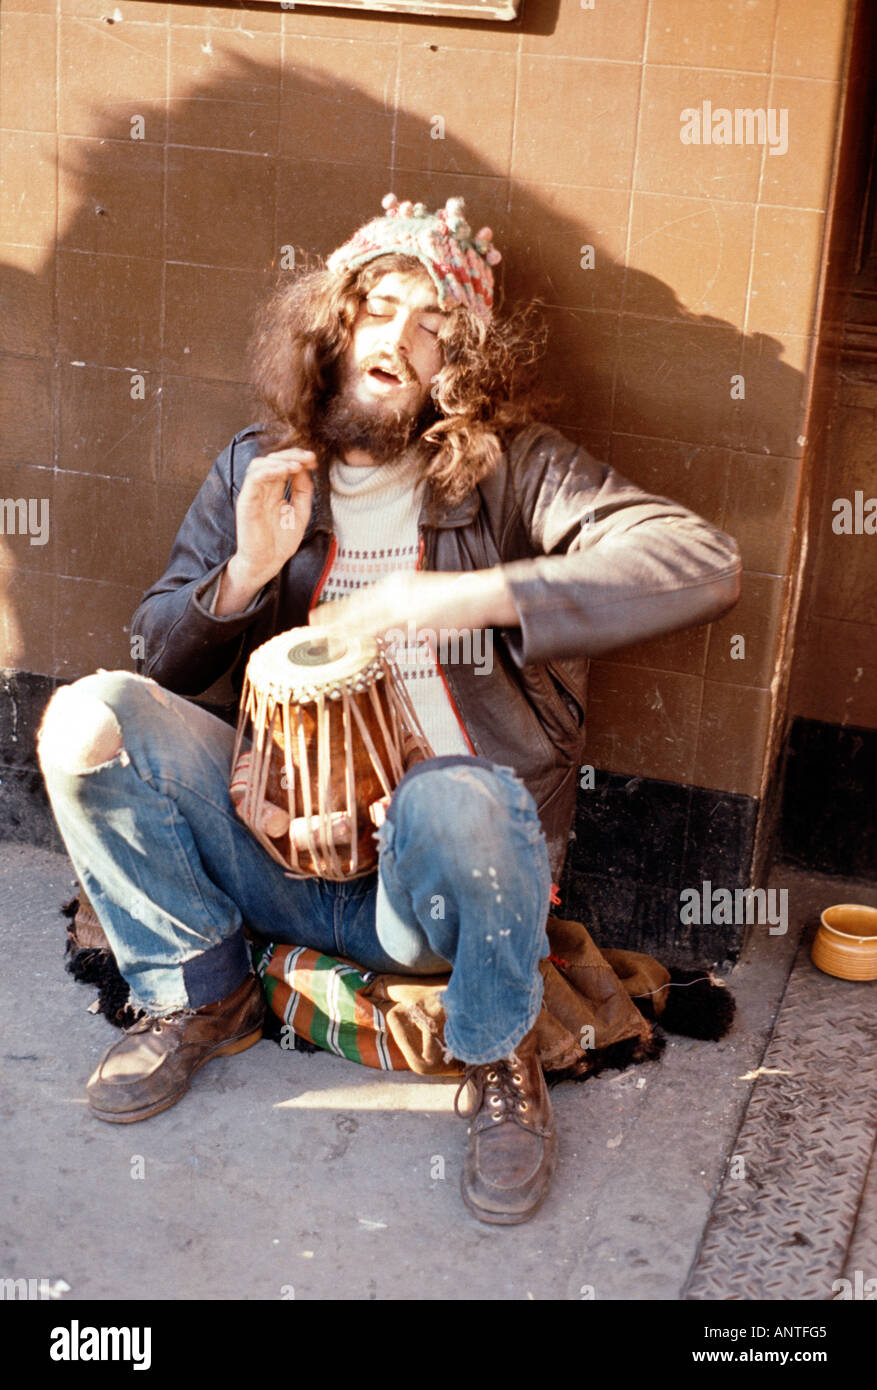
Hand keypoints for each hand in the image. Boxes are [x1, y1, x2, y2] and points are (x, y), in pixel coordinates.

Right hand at [232, 447, 316, 587]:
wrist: (268, 563)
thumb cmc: (280, 542)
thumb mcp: (301, 512)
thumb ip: (303, 491)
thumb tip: (305, 469)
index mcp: (274, 492)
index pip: (283, 465)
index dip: (298, 458)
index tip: (314, 460)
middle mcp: (262, 490)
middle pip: (272, 460)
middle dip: (292, 455)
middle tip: (309, 457)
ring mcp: (253, 495)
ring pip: (260, 464)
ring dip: (280, 460)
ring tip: (297, 465)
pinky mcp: (246, 502)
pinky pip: (253, 478)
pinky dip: (269, 470)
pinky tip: (284, 471)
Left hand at [309, 569, 517, 638]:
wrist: (477, 595)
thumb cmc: (455, 600)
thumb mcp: (422, 594)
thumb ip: (402, 606)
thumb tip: (386, 625)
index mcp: (397, 584)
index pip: (361, 598)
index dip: (338, 609)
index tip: (318, 616)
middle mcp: (395, 592)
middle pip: (357, 608)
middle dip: (334, 620)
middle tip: (311, 628)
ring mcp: (403, 606)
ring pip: (366, 622)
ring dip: (345, 634)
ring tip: (325, 645)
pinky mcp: (413, 621)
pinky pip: (386, 634)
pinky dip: (368, 642)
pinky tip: (355, 649)